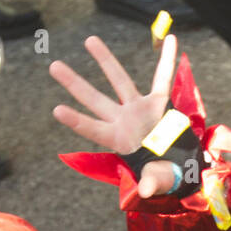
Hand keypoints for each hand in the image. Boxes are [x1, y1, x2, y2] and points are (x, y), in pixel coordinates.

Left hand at [50, 34, 182, 197]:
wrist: (177, 166)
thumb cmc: (162, 176)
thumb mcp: (157, 181)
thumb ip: (150, 182)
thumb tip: (145, 190)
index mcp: (119, 141)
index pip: (94, 130)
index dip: (77, 121)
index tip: (56, 109)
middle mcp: (123, 121)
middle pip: (95, 100)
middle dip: (75, 84)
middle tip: (53, 66)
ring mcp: (138, 109)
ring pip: (119, 80)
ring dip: (105, 60)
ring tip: (89, 40)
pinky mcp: (158, 103)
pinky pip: (163, 78)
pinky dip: (169, 60)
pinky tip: (171, 39)